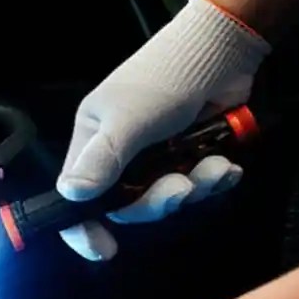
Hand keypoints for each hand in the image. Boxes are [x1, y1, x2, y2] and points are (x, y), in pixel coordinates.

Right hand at [58, 0, 269, 260]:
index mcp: (95, 144)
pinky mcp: (191, 154)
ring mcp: (158, 156)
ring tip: (216, 166)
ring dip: (197, 187)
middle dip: (160, 201)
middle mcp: (122, 155)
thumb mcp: (129, 119)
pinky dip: (216, 179)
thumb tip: (70, 196)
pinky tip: (228, 165)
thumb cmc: (165, 77)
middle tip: (183, 187)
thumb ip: (102, 160)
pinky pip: (199, 185)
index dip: (84, 227)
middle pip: (130, 205)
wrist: (222, 49)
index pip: (77, 196)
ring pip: (169, 197)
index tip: (104, 248)